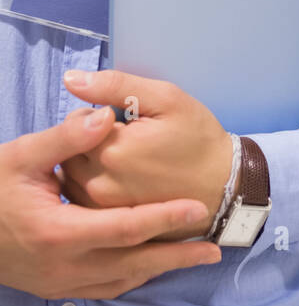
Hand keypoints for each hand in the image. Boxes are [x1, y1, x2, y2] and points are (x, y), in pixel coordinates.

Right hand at [0, 108, 220, 299]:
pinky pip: (104, 289)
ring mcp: (59, 284)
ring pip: (121, 281)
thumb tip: (105, 116)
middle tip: (215, 247)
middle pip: (133, 264)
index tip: (195, 209)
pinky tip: (152, 266)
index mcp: (59, 232)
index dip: (162, 219)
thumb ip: (67, 138)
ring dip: (159, 269)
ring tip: (196, 257)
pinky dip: (133, 277)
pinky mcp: (55, 290)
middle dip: (176, 257)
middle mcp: (63, 266)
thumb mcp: (22, 155)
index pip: (124, 228)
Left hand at [59, 70, 233, 242]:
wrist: (224, 187)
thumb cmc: (198, 139)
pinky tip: (119, 181)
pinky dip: (92, 187)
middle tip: (124, 140)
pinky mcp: (108, 226)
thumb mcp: (166, 99)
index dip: (98, 118)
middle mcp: (99, 183)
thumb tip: (71, 79)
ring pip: (70, 177)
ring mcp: (103, 209)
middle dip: (88, 141)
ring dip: (86, 165)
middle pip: (67, 151)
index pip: (75, 122)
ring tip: (122, 161)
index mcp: (111, 149)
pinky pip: (82, 200)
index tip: (125, 122)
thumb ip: (115, 86)